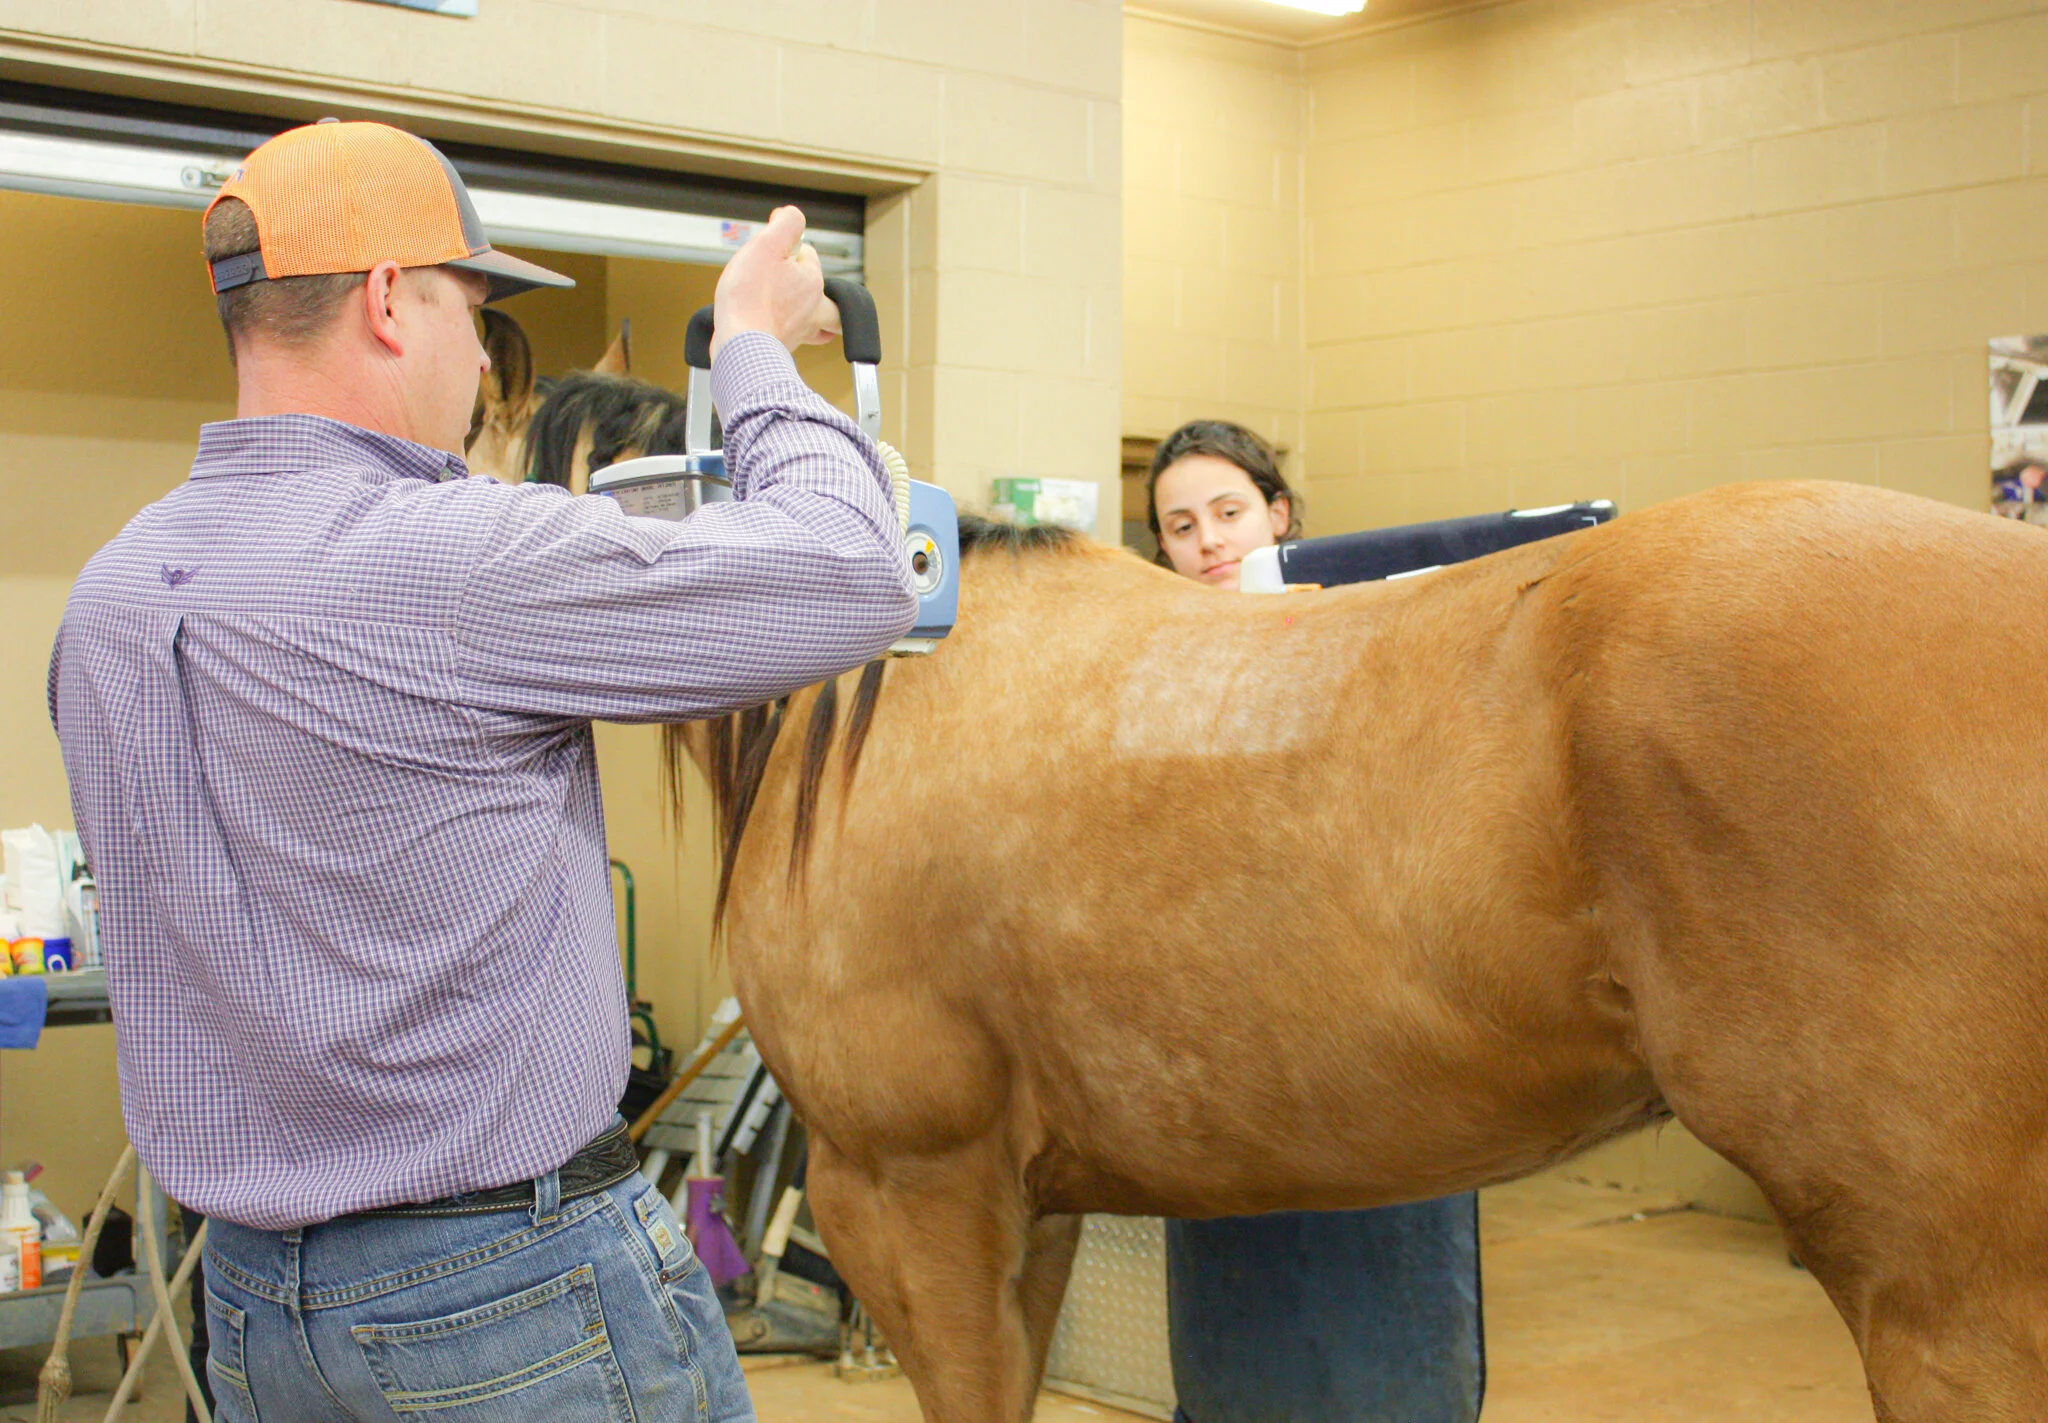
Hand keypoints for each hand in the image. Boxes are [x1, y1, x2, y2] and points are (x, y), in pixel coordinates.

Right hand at [711, 206, 840, 357]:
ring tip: (803, 317)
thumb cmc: (750, 298)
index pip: (808, 256)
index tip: (773, 246)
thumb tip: (791, 215)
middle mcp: (812, 312)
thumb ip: (786, 225)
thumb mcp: (767, 246)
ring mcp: (797, 333)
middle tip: (827, 298)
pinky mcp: (780, 349)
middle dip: (833, 301)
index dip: (791, 247)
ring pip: (815, 327)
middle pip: (834, 307)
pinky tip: (772, 328)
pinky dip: (786, 332)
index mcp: (813, 283)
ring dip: (810, 319)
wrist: (739, 344)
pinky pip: (791, 339)